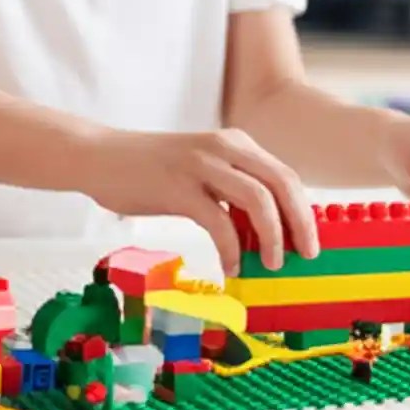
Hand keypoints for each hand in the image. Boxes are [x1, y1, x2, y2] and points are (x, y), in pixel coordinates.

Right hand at [81, 128, 318, 275]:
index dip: (304, 210)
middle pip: (282, 184)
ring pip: (257, 200)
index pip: (285, 175)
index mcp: (235, 143)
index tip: (310, 240)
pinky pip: (219, 221)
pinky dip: (232, 248)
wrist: (99, 157)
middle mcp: (224, 147)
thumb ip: (232, 190)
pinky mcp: (178, 187)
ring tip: (271, 265)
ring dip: (272, 237)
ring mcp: (201, 165)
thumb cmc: (151, 171)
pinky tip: (231, 266)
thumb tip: (266, 230)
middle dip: (300, 223)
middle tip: (306, 255)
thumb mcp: (202, 171)